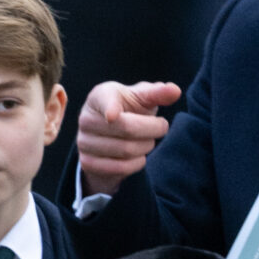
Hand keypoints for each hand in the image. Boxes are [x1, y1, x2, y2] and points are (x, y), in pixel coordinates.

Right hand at [76, 80, 181, 194]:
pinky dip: (137, 164)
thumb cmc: (129, 110)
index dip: (110, 108)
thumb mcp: (142, 98)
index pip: (105, 101)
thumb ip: (158, 93)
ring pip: (126, 150)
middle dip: (152, 129)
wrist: (110, 135)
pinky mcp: (87, 163)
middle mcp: (86, 118)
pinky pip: (120, 167)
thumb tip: (175, 90)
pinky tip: (139, 156)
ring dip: (146, 147)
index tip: (113, 116)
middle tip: (160, 128)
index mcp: (99, 96)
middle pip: (127, 128)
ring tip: (147, 141)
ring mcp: (83, 142)